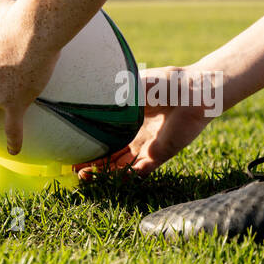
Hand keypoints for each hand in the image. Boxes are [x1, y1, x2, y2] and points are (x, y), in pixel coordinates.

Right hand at [78, 65, 219, 176]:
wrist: (192, 91)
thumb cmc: (165, 83)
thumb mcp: (133, 85)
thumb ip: (113, 93)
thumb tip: (84, 93)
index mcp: (129, 118)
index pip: (105, 136)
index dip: (89, 144)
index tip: (71, 149)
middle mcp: (136, 135)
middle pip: (110, 155)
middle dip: (92, 163)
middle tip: (73, 168)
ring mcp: (147, 146)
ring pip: (121, 166)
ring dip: (104, 173)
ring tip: (84, 176)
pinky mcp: (159, 155)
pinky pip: (139, 171)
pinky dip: (124, 177)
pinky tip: (108, 180)